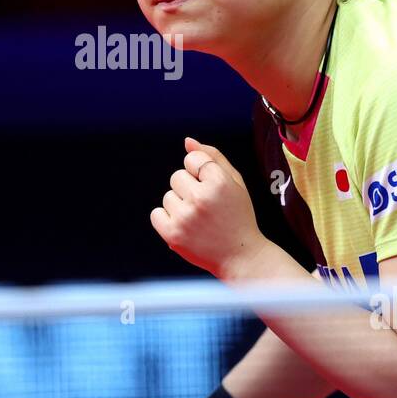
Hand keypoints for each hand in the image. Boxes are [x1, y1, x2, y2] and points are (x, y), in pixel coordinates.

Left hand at [149, 137, 265, 278]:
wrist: (240, 256)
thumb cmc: (238, 216)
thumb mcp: (235, 182)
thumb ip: (213, 157)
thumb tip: (187, 141)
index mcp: (219, 182)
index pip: (192, 159)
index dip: (200, 173)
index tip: (213, 188)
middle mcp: (201, 198)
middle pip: (177, 176)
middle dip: (189, 188)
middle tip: (207, 207)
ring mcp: (185, 217)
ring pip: (168, 196)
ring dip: (180, 205)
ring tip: (199, 220)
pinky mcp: (173, 234)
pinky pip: (156, 214)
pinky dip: (167, 220)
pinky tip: (186, 228)